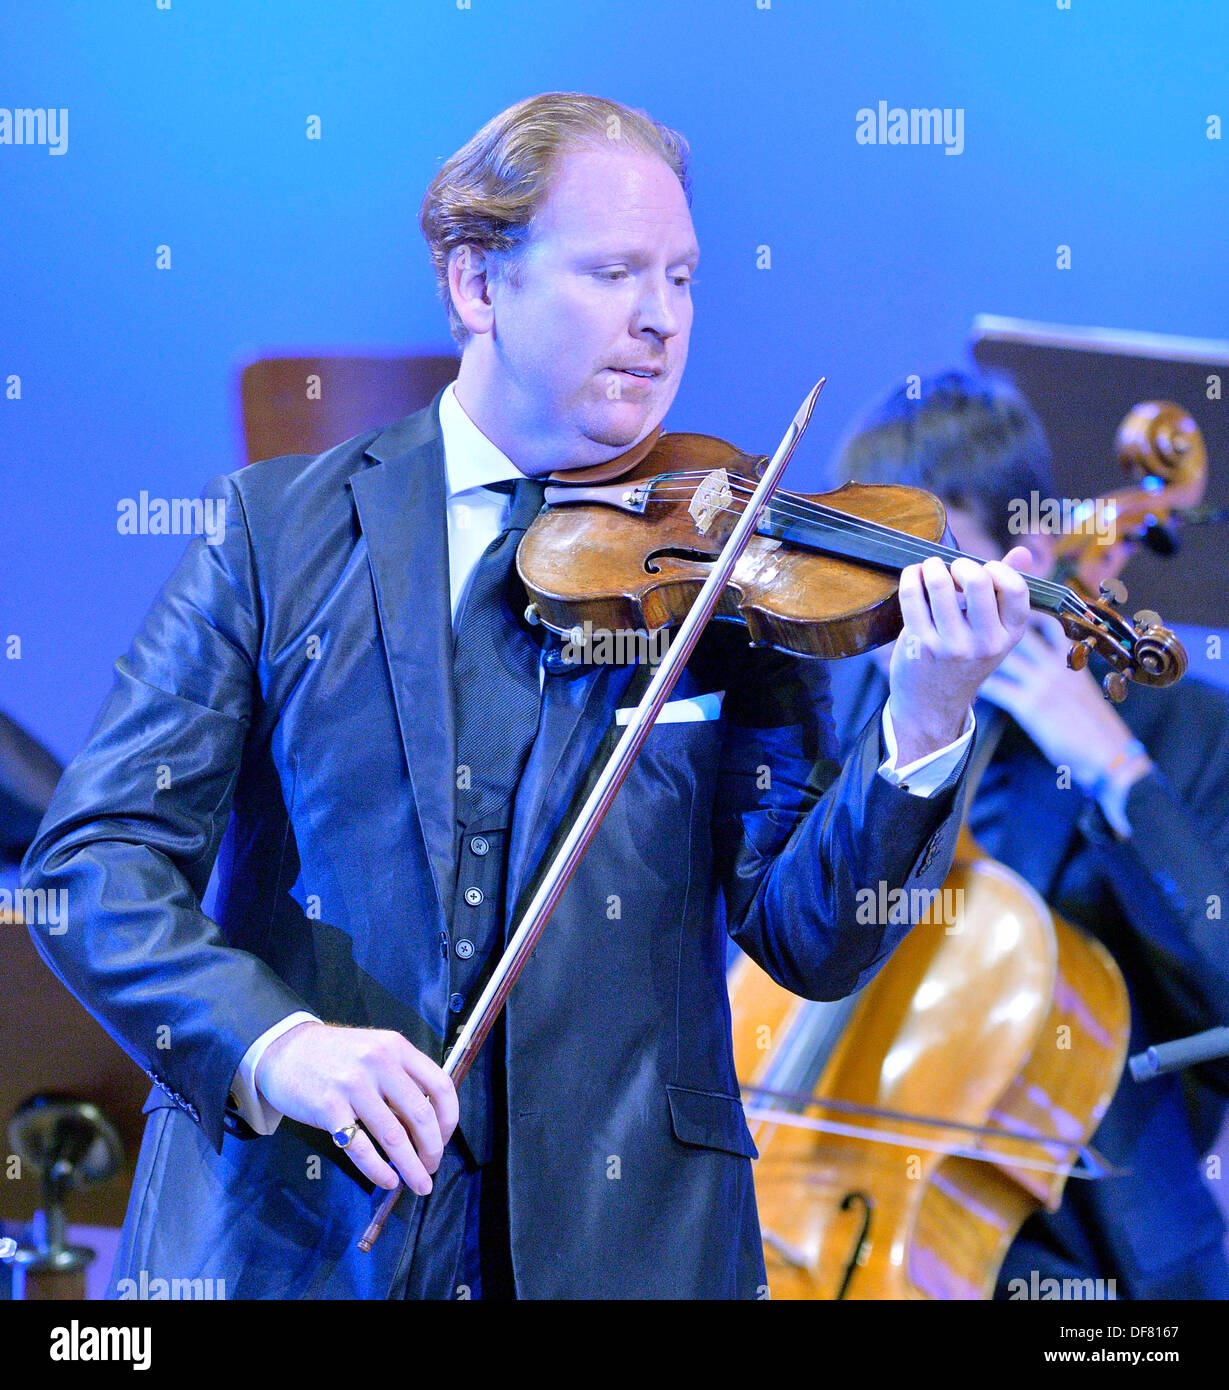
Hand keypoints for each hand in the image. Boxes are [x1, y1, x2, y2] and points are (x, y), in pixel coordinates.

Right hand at [256, 1022, 457, 1194]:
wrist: (285, 1049)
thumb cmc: (335, 1057)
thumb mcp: (375, 1052)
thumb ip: (400, 1080)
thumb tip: (426, 1127)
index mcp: (397, 1047)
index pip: (440, 1085)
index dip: (449, 1119)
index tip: (446, 1139)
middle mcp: (379, 1061)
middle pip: (420, 1114)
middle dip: (432, 1149)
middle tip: (432, 1168)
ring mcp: (353, 1083)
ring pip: (393, 1136)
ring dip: (411, 1166)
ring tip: (418, 1183)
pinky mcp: (328, 1106)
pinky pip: (360, 1146)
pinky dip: (377, 1170)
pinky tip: (386, 1180)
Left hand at [887, 550, 1031, 764]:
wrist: (933, 704)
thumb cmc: (964, 658)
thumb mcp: (994, 632)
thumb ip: (1006, 592)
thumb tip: (1024, 551)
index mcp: (1010, 635)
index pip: (1016, 588)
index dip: (998, 568)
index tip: (983, 569)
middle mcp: (985, 642)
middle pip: (977, 580)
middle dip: (961, 564)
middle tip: (952, 568)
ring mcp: (952, 645)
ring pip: (940, 584)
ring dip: (931, 566)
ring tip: (929, 569)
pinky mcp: (921, 644)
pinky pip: (912, 596)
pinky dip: (910, 577)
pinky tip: (912, 576)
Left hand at [978, 615, 1144, 791]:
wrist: (1107, 754)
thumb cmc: (1095, 724)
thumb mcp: (1082, 687)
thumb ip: (1063, 668)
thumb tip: (1042, 656)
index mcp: (1071, 658)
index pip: (1048, 623)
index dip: (1025, 611)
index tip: (1003, 605)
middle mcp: (1055, 665)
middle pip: (1020, 633)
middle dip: (994, 625)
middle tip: (971, 624)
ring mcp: (1041, 684)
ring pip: (1003, 657)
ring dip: (979, 653)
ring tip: (962, 650)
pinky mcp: (1029, 706)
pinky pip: (996, 688)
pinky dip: (979, 684)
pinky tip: (965, 683)